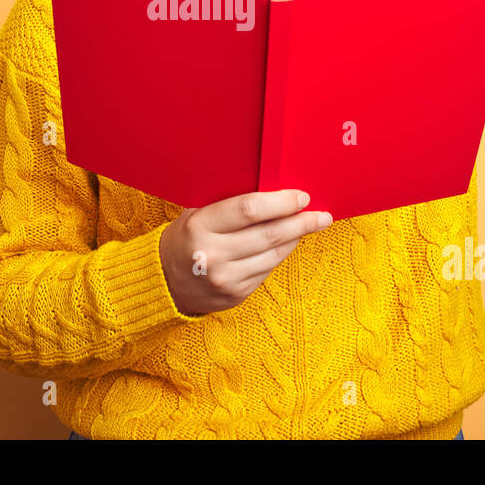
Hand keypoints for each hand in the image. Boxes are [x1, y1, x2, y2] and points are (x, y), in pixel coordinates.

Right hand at [159, 189, 332, 315]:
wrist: (163, 281)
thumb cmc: (185, 238)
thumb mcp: (196, 213)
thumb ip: (228, 203)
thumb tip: (273, 189)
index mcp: (200, 226)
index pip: (249, 210)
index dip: (280, 202)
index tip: (300, 197)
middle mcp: (213, 255)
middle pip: (269, 234)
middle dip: (300, 222)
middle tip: (321, 214)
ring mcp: (225, 279)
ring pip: (273, 255)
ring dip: (295, 238)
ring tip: (311, 225)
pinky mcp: (235, 295)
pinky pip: (267, 270)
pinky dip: (280, 254)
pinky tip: (288, 243)